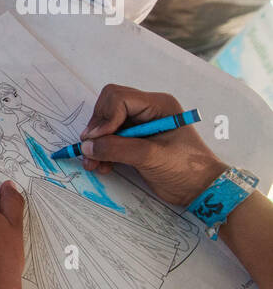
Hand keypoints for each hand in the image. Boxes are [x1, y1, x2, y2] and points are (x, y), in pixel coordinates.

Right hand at [77, 85, 227, 205]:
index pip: (118, 98)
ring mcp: (140, 125)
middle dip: (96, 131)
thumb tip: (87, 146)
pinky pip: (109, 140)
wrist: (201, 189)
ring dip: (96, 144)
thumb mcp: (151, 157)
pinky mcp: (134, 141)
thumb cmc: (186, 169)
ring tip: (94, 164)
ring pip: (105, 125)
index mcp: (158, 105)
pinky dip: (102, 152)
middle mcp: (147, 111)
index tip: (98, 141)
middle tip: (90, 152)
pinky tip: (103, 166)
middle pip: (107, 109)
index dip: (105, 118)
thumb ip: (117, 149)